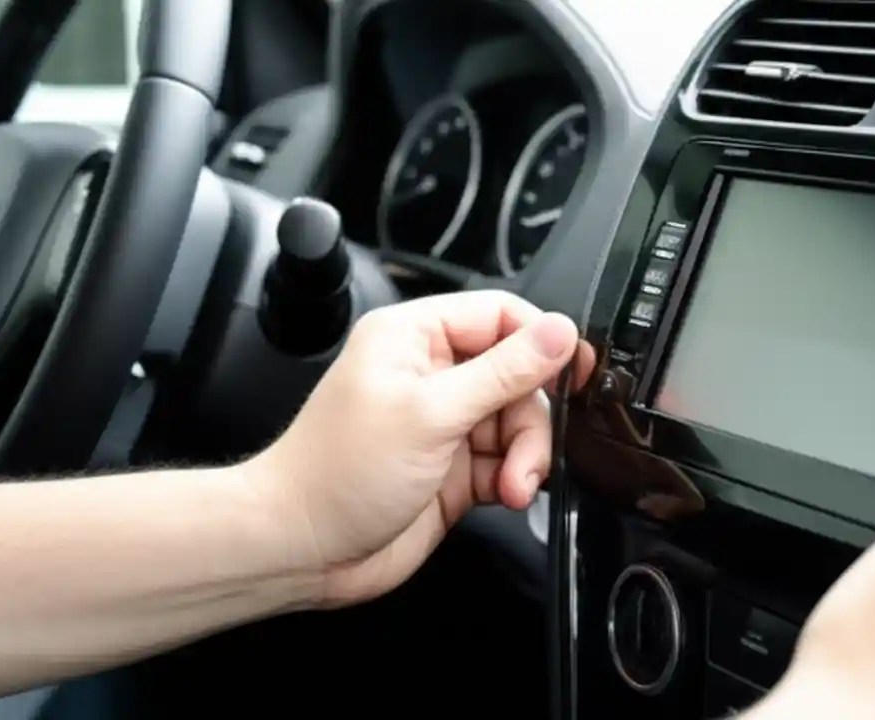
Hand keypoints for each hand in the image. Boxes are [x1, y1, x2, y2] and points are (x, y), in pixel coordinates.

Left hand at [246, 291, 594, 607]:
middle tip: (527, 453)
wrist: (301, 551)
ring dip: (526, 457)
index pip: (499, 315)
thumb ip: (504, 372)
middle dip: (531, 417)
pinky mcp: (454, 469)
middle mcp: (430, 375)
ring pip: (519, 424)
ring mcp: (444, 424)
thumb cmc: (336, 474)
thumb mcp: (432, 413)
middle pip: (518, 375)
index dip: (541, 340)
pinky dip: (516, 480)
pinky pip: (509, 463)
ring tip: (513, 487)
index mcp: (414, 338)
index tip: (572, 369)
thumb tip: (558, 332)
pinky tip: (506, 496)